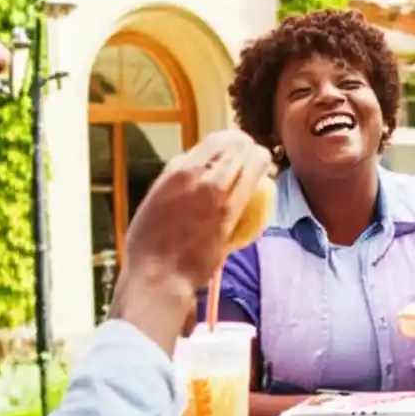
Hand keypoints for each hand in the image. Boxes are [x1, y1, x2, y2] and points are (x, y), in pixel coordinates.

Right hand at [122, 129, 270, 289]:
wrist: (159, 275)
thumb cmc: (149, 244)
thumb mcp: (155, 200)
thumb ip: (174, 181)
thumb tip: (191, 169)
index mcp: (175, 171)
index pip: (213, 140)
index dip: (230, 139)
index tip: (235, 145)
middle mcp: (196, 176)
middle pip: (234, 145)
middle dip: (248, 146)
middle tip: (253, 153)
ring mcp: (215, 194)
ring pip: (249, 161)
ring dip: (259, 158)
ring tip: (263, 162)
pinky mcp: (230, 214)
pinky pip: (252, 187)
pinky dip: (262, 179)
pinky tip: (265, 180)